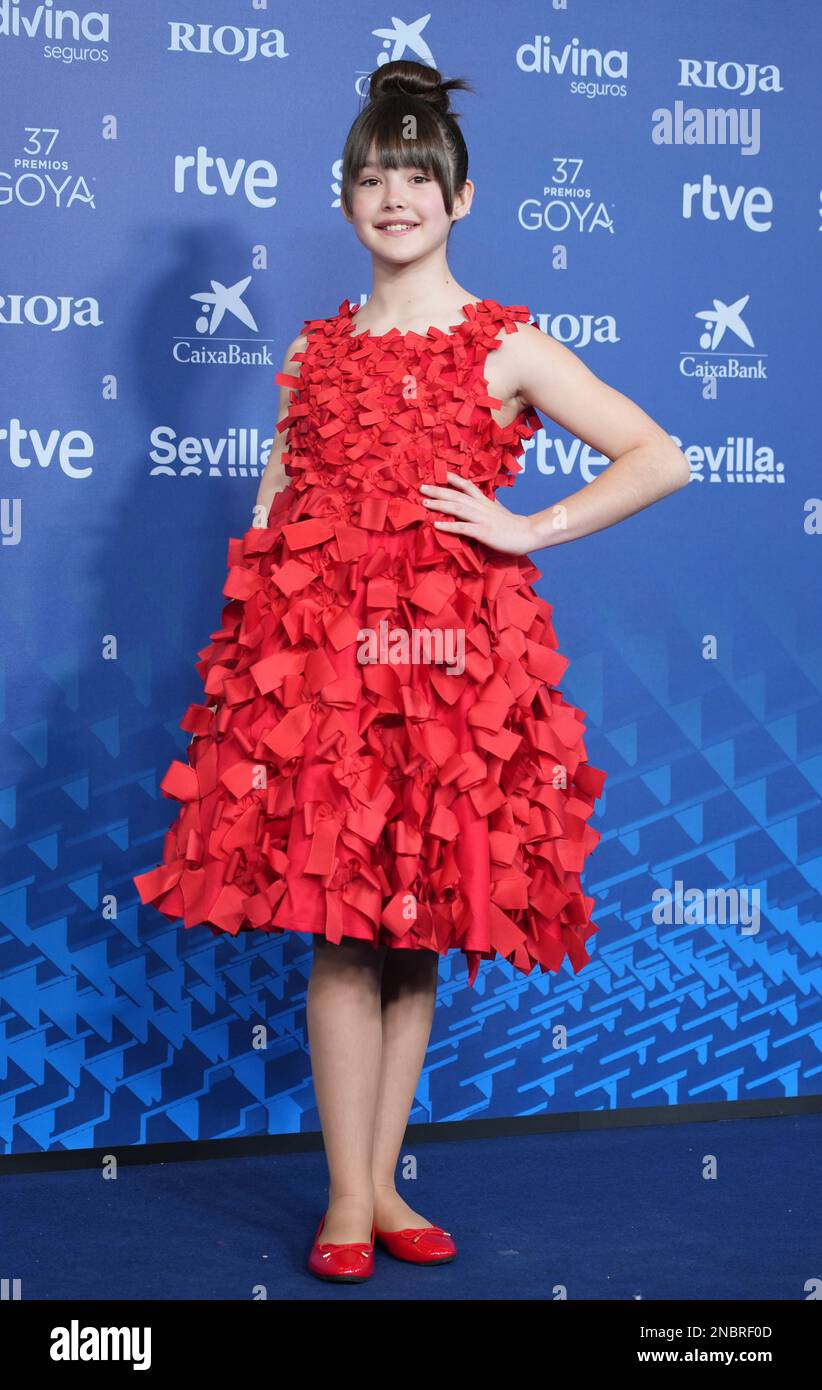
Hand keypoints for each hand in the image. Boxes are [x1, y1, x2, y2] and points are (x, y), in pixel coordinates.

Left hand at [419, 472, 537, 556]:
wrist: (528, 534)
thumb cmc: (513, 525)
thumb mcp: (499, 510)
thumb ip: (489, 505)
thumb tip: (485, 499)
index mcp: (485, 501)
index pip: (468, 486)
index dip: (454, 479)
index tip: (440, 473)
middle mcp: (481, 507)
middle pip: (457, 495)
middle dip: (438, 490)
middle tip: (421, 487)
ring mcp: (482, 519)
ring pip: (457, 508)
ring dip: (440, 504)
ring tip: (424, 502)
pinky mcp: (483, 532)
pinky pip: (463, 528)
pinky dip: (449, 525)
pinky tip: (436, 524)